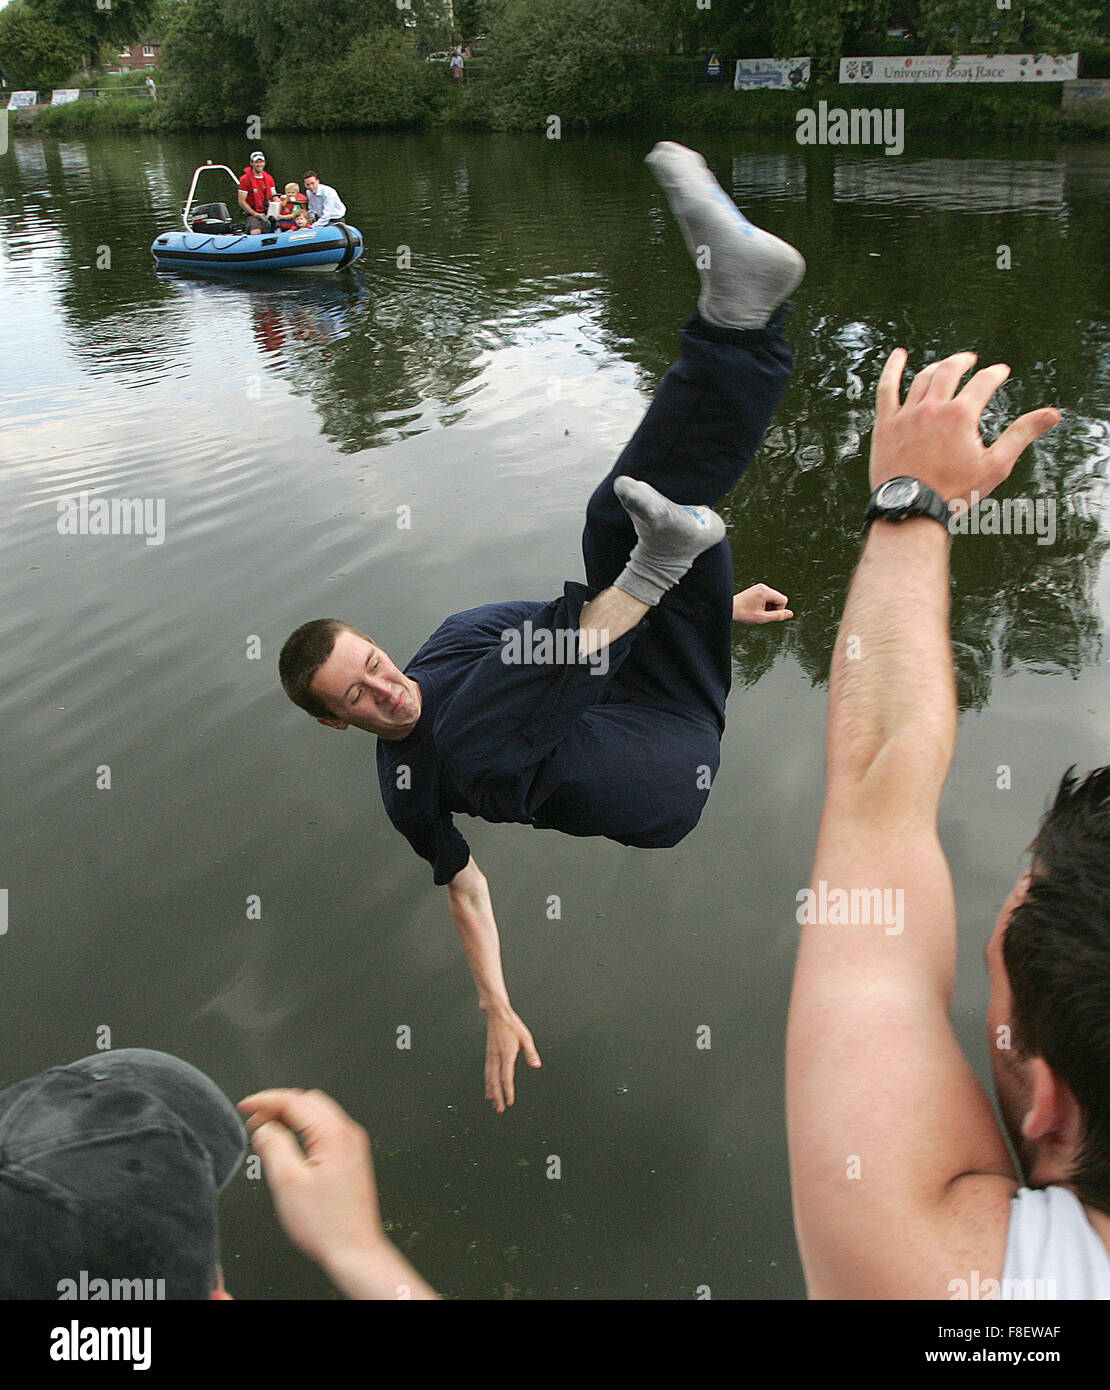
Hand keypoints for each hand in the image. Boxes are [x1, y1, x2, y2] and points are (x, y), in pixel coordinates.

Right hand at [238, 1088, 384, 1267]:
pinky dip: (303, 1128)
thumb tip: (264, 1127)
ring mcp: (352, 1145)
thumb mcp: (287, 1182)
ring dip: (291, 1116)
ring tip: (267, 1131)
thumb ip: (273, 1147)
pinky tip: (289, 1143)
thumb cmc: (327, 1224)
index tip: (246, 1106)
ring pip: (317, 1114)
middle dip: (278, 1105)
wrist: (353, 1249)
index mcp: (334, 1134)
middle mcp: (348, 1134)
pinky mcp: (352, 1157)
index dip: (265, 1100)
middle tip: (254, 1119)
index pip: (295, 1101)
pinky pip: (325, 1129)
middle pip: (308, 1102)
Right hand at [483, 1008, 541, 1112]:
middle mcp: (496, 1057)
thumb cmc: (511, 1025)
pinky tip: (488, 1087)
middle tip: (499, 1109)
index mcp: (506, 1054)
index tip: (510, 1102)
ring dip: (491, 1091)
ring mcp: (490, 1056)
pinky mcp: (488, 1054)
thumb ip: (531, 1053)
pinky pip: (486, 1071)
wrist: (497, 1014)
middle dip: (497, 1096)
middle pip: (495, 1081)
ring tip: (493, 1102)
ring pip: (488, 1078)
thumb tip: (536, 1065)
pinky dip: (487, 1082)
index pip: (506, 1077)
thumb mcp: (526, 1037)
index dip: (508, 1091)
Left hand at [733, 584, 792, 623]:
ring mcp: (759, 587)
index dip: (778, 610)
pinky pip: (767, 597)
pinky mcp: (756, 589)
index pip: (783, 600)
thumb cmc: (743, 613)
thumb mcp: (762, 618)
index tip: (767, 614)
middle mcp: (763, 587)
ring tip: (756, 610)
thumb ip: (778, 616)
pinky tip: (754, 607)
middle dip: (773, 608)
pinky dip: (763, 603)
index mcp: (765, 591)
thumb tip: (790, 614)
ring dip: (768, 606)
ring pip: (773, 598)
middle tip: (760, 613)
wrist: (729, 608)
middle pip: (779, 598)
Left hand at [870, 349, 1059, 506]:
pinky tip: (898, 355)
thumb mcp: (995, 465)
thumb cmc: (955, 492)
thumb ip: (1022, 434)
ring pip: (923, 378)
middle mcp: (933, 408)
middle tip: (970, 360)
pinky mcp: (886, 424)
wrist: (912, 509)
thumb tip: (1052, 414)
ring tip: (944, 366)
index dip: (995, 374)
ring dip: (937, 367)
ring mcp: (907, 414)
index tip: (1000, 371)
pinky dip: (893, 369)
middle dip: (964, 362)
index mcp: (961, 415)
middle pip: (950, 370)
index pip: (983, 382)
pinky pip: (887, 389)